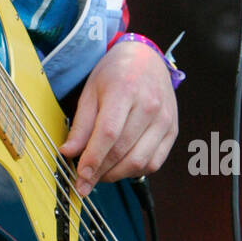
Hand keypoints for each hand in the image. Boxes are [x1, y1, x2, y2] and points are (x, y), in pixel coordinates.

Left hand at [58, 40, 177, 194]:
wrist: (146, 58)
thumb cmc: (116, 73)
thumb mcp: (91, 91)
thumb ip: (81, 124)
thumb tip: (68, 152)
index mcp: (125, 90)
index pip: (108, 133)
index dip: (93, 158)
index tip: (80, 176)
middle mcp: (150, 106)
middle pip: (123, 150)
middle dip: (100, 172)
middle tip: (84, 182)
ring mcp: (165, 119)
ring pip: (140, 161)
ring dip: (116, 175)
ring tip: (99, 174)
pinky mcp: (172, 130)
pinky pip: (154, 162)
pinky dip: (135, 171)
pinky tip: (120, 168)